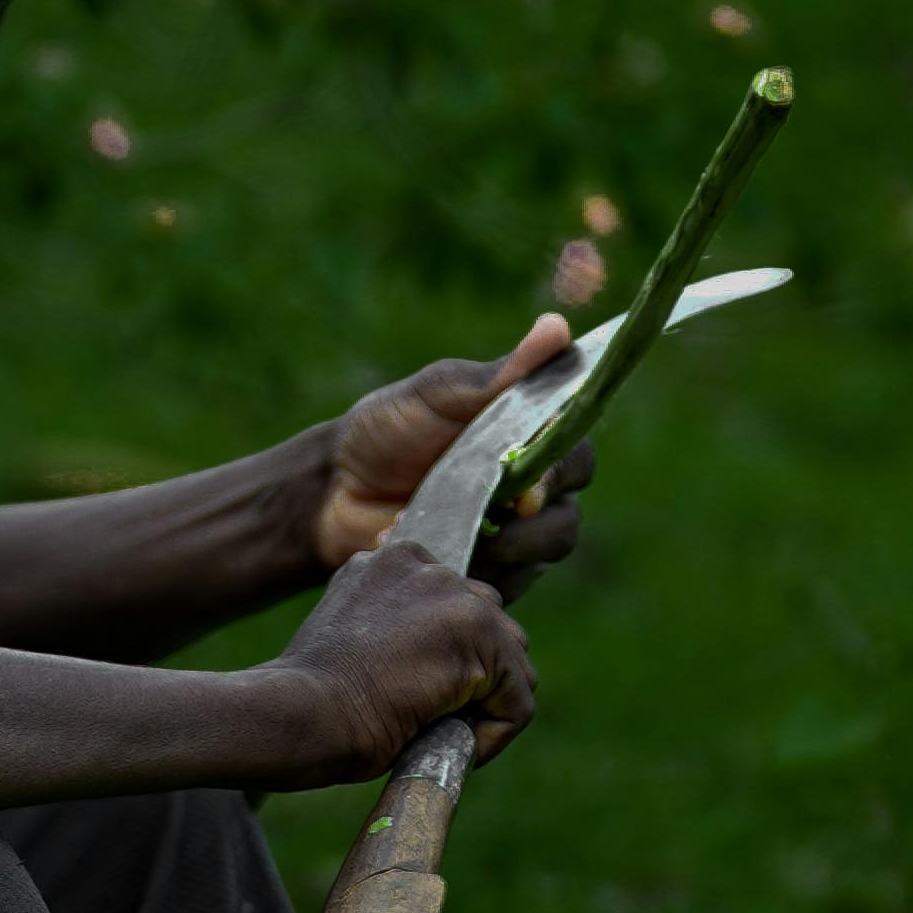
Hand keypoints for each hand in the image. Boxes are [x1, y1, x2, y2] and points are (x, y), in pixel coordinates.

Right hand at [257, 538, 538, 788]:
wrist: (299, 713)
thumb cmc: (309, 698)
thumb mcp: (349, 642)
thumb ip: (392, 630)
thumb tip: (437, 658)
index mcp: (389, 562)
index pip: (451, 604)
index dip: (444, 657)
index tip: (414, 693)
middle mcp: (425, 566)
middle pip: (489, 623)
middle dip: (475, 672)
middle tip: (436, 716)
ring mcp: (455, 596)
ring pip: (511, 658)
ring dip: (487, 703)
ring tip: (443, 732)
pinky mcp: (479, 636)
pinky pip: (518, 699)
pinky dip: (497, 735)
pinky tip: (458, 748)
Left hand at [311, 312, 590, 591]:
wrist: (334, 491)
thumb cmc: (388, 430)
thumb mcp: (438, 393)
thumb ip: (498, 374)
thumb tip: (558, 326)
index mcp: (531, 441)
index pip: (578, 455)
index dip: (561, 469)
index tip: (528, 479)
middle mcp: (533, 493)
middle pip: (568, 515)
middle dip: (534, 519)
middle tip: (495, 511)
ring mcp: (514, 540)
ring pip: (545, 553)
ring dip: (503, 547)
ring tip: (451, 529)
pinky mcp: (489, 578)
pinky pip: (506, 586)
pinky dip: (470, 570)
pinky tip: (430, 553)